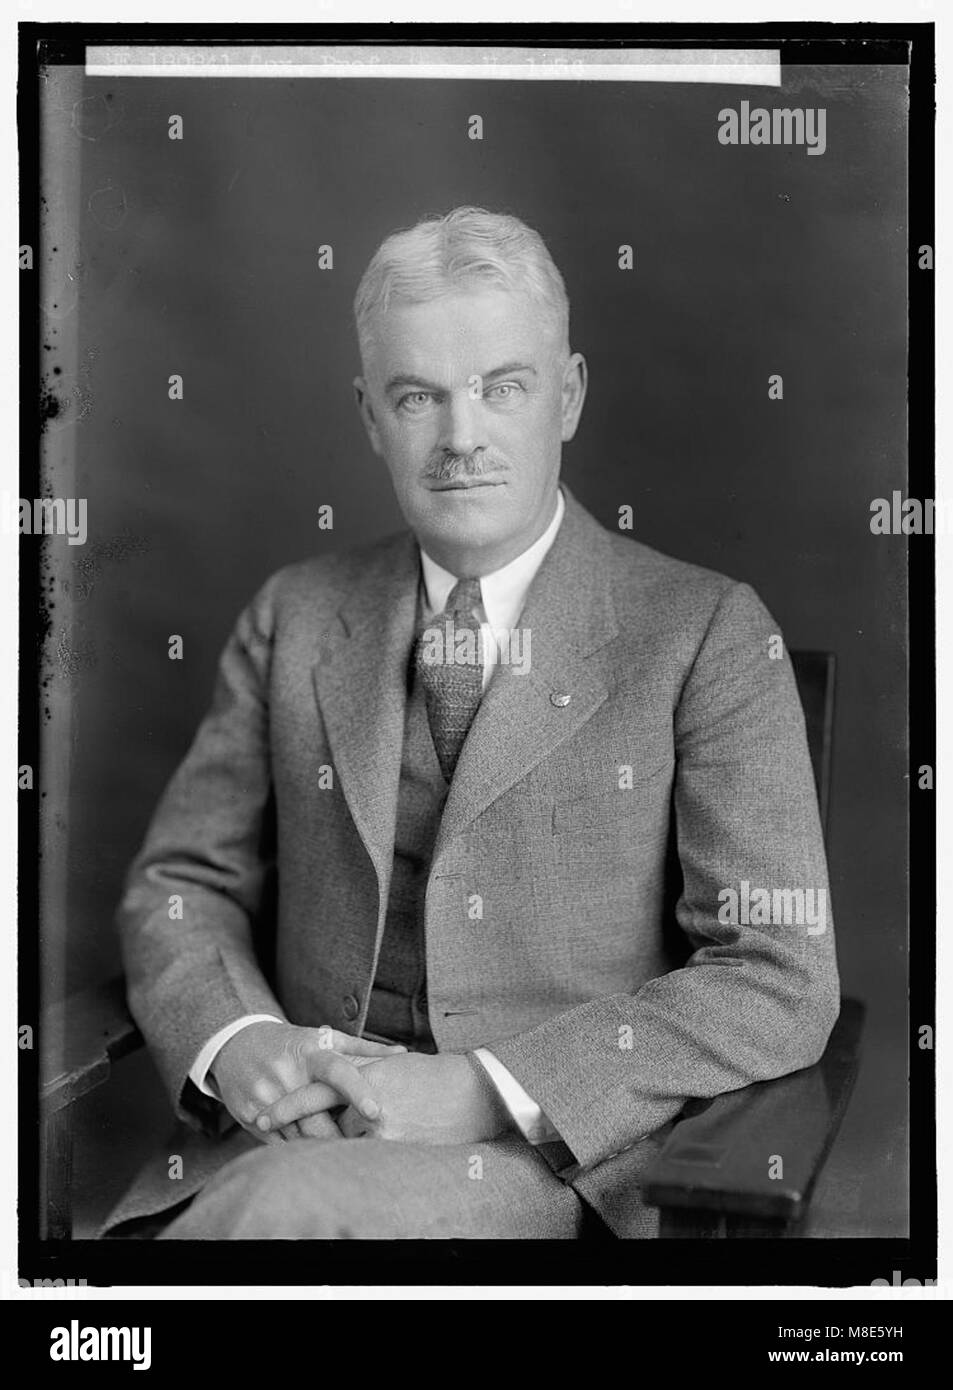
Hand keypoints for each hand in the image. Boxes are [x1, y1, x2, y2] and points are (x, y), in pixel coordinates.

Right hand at [209, 1021, 406, 1142]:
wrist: (236, 1045)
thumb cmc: (292, 1043)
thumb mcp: (323, 1039)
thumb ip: (363, 1049)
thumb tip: (403, 1053)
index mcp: (310, 1053)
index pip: (338, 1072)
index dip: (358, 1092)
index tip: (377, 1112)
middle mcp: (286, 1074)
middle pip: (318, 1119)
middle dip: (341, 1137)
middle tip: (363, 1147)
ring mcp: (265, 1097)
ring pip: (300, 1137)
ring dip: (320, 1148)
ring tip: (341, 1156)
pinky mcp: (249, 1116)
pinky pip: (281, 1144)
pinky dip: (298, 1148)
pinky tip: (310, 1152)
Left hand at [256, 1051, 514, 1145]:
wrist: (477, 1092)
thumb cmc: (435, 1075)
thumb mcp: (393, 1064)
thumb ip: (361, 1064)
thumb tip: (330, 1065)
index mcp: (366, 1074)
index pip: (315, 1093)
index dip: (287, 1107)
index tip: (264, 1117)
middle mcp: (370, 1103)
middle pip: (326, 1126)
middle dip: (312, 1132)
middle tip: (286, 1137)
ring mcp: (385, 1129)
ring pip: (345, 1145)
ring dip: (339, 1145)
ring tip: (334, 1145)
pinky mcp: (400, 1148)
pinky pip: (367, 1158)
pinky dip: (361, 1156)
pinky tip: (363, 1157)